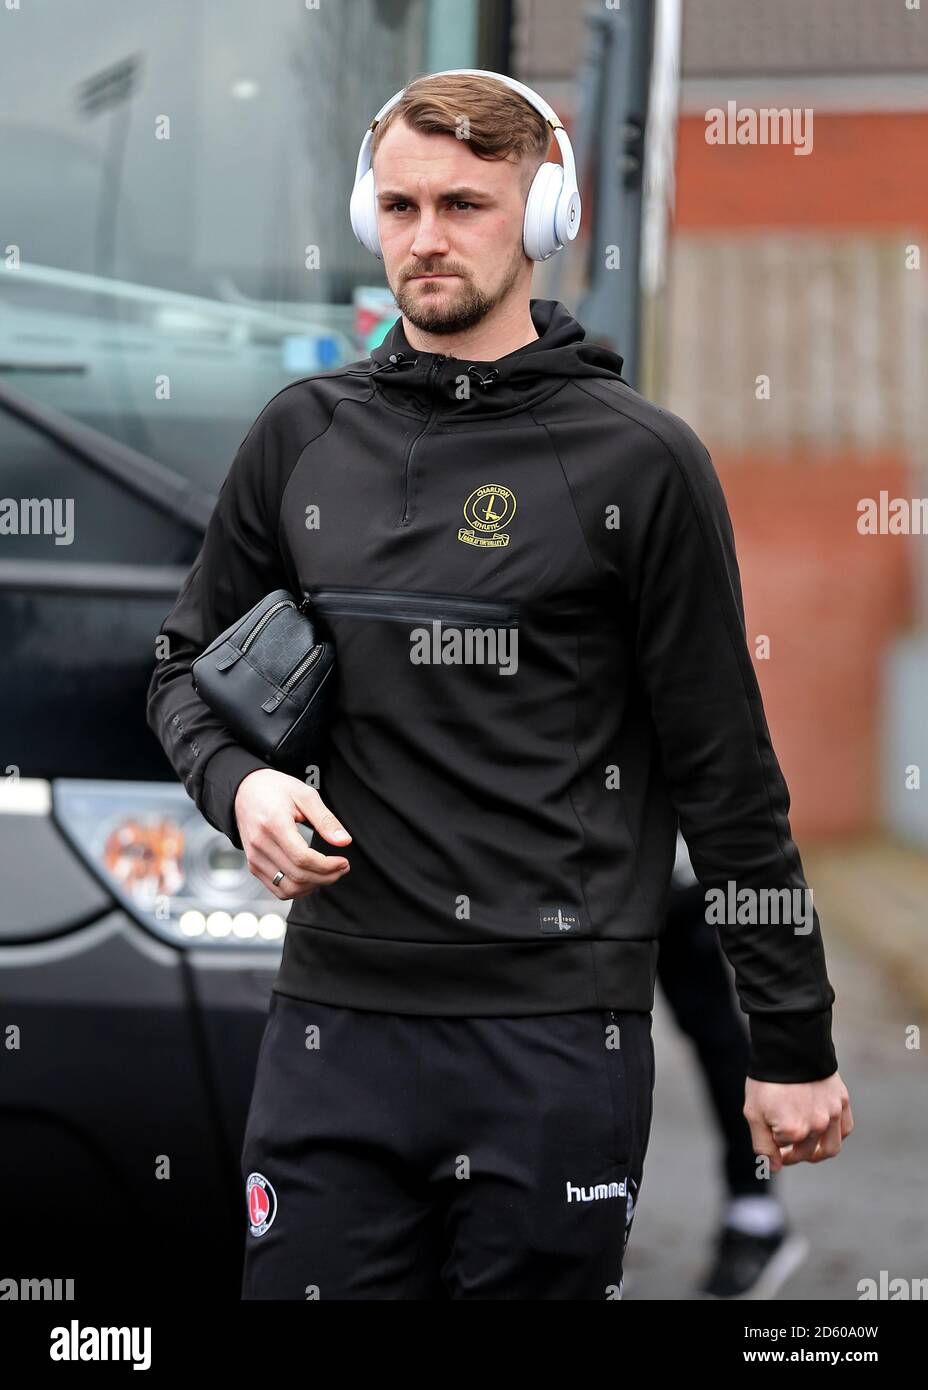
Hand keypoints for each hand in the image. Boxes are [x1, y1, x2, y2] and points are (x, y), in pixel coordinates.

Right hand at [233, 768, 351, 899]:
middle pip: (297, 875)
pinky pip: (278, 889)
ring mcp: (254, 857)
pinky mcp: (253, 865)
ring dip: (313, 886)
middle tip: (343, 867)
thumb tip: (345, 841)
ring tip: (329, 873)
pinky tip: (311, 877)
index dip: (327, 866)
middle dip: (326, 877)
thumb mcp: (305, 795)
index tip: (344, 862)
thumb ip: (325, 819)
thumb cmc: (276, 790)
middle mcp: (260, 844)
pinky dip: (298, 889)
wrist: (245, 792)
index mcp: (274, 824)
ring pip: (288, 888)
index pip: (302, 858)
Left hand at [744, 1071, 852, 1170]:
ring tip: (807, 1147)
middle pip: (807, 1153)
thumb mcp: (754, 1113)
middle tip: (785, 1144)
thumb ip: (763, 1145)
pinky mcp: (842, 1100)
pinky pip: (845, 1129)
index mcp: (795, 1131)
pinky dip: (836, 1134)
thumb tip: (773, 1168)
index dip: (774, 1144)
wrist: (787, 1046)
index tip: (769, 1135)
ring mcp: (832, 1114)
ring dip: (818, 1153)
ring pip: (832, 1148)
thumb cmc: (767, 1080)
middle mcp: (818, 1126)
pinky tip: (823, 1130)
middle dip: (794, 1152)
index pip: (784, 1151)